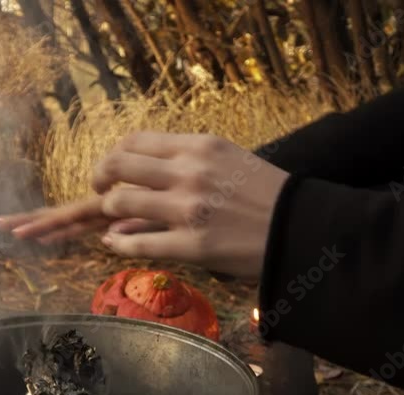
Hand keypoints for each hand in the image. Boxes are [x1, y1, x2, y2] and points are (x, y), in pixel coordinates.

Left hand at [0, 132, 289, 278]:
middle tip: (99, 192)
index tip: (111, 170)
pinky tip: (115, 245)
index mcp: (201, 146)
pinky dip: (118, 245)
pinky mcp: (192, 245)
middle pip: (118, 165)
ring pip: (119, 203)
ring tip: (110, 222)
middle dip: (99, 179)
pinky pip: (137, 244)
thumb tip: (145, 177)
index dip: (113, 155)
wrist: (303, 229)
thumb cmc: (268, 195)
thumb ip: (185, 165)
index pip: (136, 140)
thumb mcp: (230, 162)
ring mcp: (189, 210)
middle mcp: (190, 172)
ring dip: (108, 213)